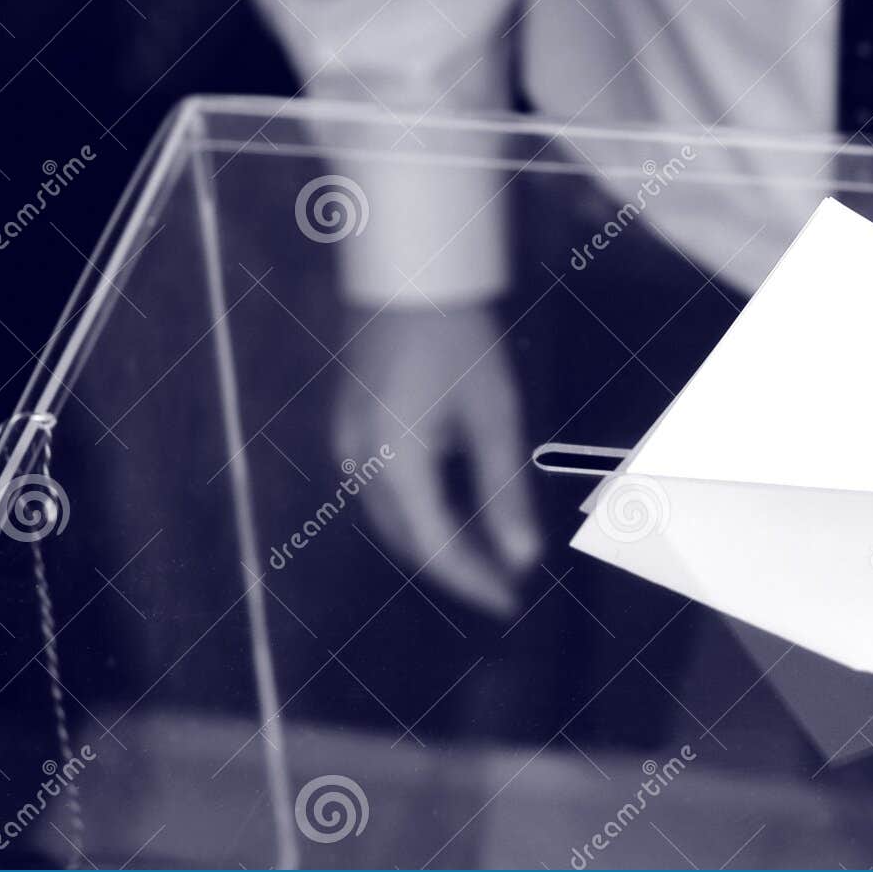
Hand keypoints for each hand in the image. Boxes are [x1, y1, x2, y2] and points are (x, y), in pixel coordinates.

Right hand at [333, 305, 540, 614]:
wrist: (410, 272)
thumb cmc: (460, 336)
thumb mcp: (494, 415)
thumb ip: (505, 490)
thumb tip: (524, 555)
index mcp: (394, 461)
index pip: (434, 547)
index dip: (473, 580)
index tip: (511, 599)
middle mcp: (359, 459)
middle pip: (407, 537)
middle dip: (457, 566)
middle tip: (505, 581)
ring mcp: (348, 440)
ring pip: (391, 515)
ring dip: (437, 539)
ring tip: (488, 550)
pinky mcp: (351, 422)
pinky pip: (381, 486)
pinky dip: (419, 508)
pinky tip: (456, 506)